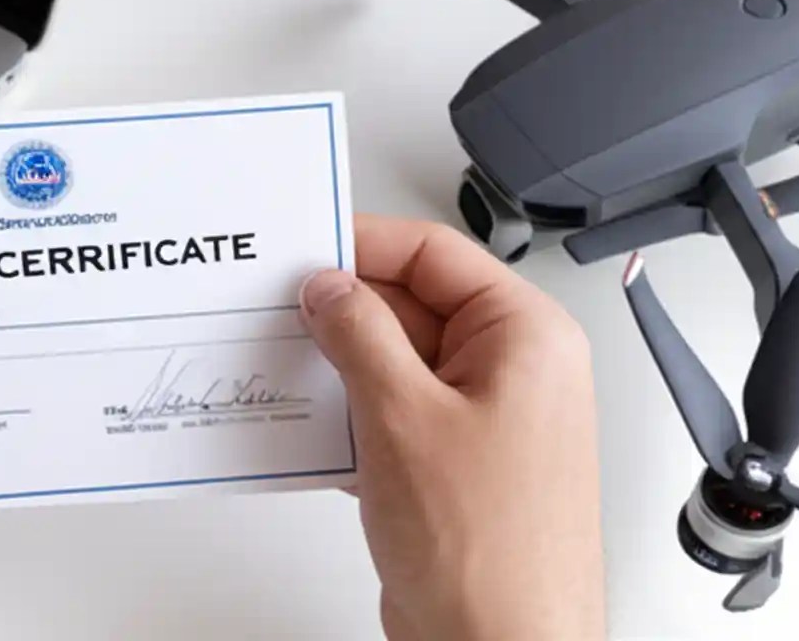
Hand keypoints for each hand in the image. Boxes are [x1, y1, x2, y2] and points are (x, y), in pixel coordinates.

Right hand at [300, 215, 604, 640]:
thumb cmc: (491, 554)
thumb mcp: (402, 416)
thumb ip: (358, 334)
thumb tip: (328, 287)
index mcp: (523, 337)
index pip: (432, 255)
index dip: (362, 244)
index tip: (303, 248)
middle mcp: (509, 370)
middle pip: (410, 305)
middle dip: (341, 312)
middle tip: (274, 310)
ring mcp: (479, 419)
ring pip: (393, 362)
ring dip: (338, 366)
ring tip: (281, 366)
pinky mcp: (450, 463)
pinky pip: (390, 413)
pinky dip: (347, 414)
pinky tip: (304, 424)